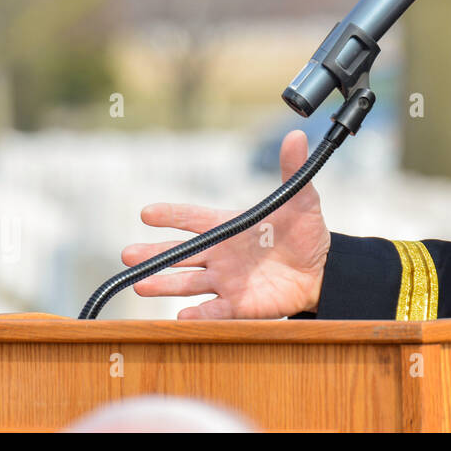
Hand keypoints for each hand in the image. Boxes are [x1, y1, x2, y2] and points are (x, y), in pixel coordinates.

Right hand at [121, 130, 331, 318]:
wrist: (322, 269)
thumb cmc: (305, 232)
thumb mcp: (301, 199)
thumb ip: (293, 169)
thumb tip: (297, 135)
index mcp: (229, 226)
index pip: (194, 219)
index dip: (172, 215)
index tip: (147, 213)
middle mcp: (220, 254)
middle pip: (180, 253)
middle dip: (154, 254)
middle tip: (128, 254)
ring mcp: (226, 280)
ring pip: (188, 282)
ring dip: (164, 283)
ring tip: (140, 284)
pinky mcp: (238, 305)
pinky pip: (214, 311)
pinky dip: (199, 314)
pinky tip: (182, 316)